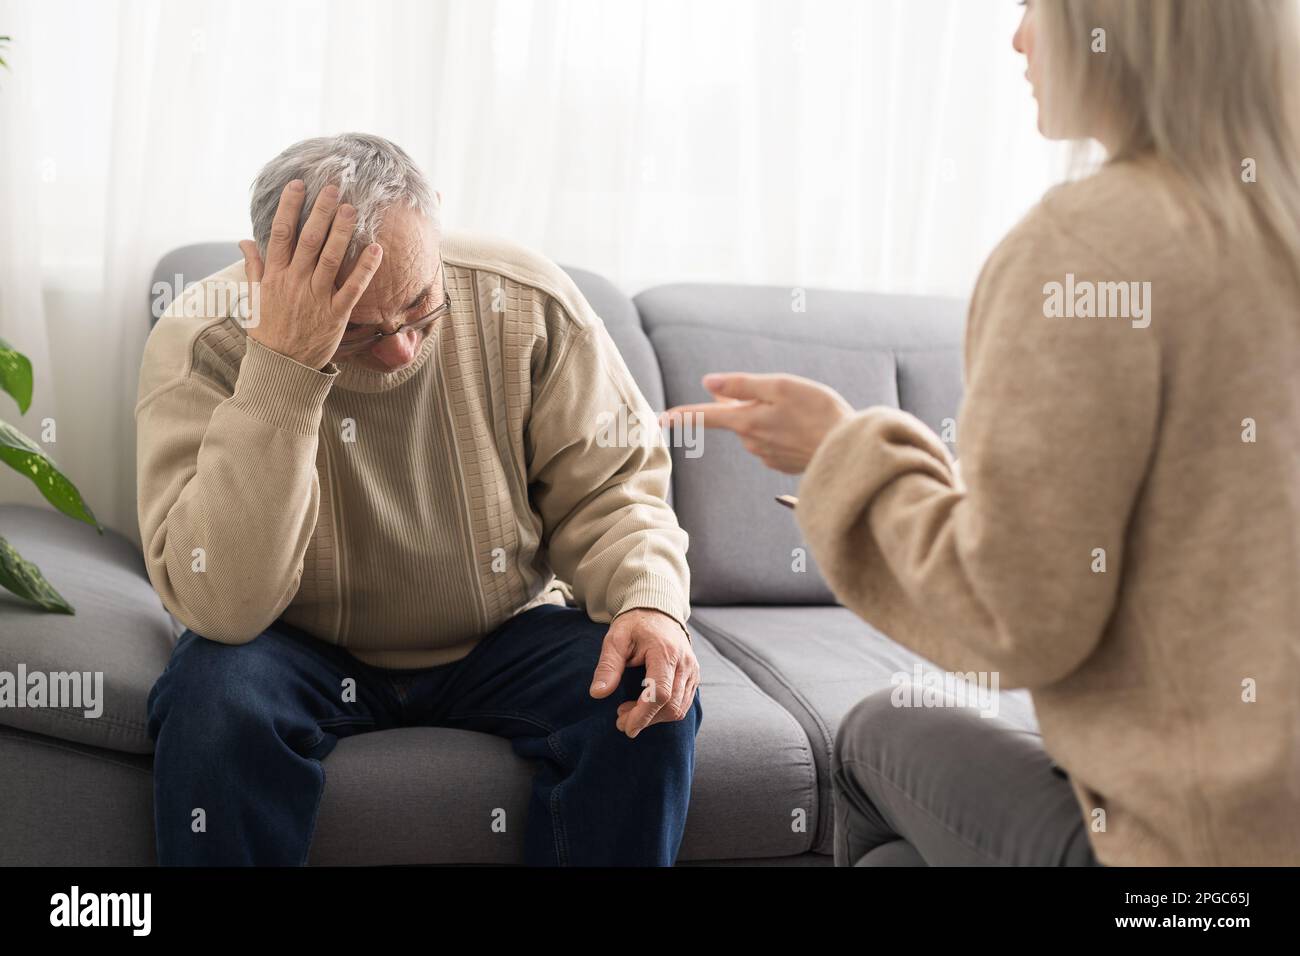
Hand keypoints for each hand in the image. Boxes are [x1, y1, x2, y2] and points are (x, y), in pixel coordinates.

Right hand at [238, 180, 383, 370]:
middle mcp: (294, 283)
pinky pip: (353, 288)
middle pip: (309, 240)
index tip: (298, 185)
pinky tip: (376, 248)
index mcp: (274, 276)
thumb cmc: (268, 332)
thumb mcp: (254, 298)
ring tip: (352, 209)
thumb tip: (244, 241)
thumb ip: (253, 267)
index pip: (281, 234)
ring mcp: (316, 298)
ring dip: (342, 232)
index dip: (289, 208)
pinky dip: (365, 268)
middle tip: (333, 188)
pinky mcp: (336, 315)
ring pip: (330, 258)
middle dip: (321, 212)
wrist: (282, 367)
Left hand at [589, 608, 698, 738]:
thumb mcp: (615, 640)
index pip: (660, 694)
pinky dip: (663, 712)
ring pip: (679, 709)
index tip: (624, 726)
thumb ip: (608, 666)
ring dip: (653, 718)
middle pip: (671, 706)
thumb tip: (597, 694)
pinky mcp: (693, 676)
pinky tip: (644, 707)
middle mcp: (684, 663)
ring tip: (629, 712)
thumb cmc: (634, 625)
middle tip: (620, 720)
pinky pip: (683, 703)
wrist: (658, 611)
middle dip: (645, 720)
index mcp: (665, 652)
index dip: (643, 715)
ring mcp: (692, 670)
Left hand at [660, 372, 854, 473]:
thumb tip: (708, 383)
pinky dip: (784, 431)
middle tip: (779, 392)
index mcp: (747, 422)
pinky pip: (774, 442)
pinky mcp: (784, 463)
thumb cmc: (819, 412)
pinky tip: (806, 428)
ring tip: (803, 412)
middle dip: (747, 404)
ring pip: (758, 429)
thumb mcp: (781, 386)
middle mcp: (752, 442)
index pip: (705, 417)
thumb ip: (742, 385)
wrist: (851, 450)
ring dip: (770, 417)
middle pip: (737, 418)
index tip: (661, 420)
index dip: (683, 415)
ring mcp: (768, 455)